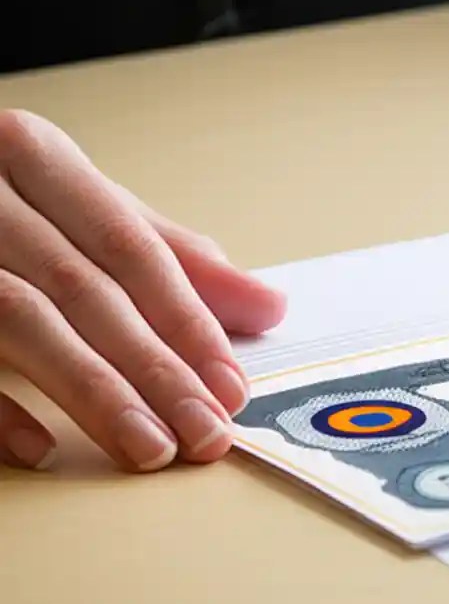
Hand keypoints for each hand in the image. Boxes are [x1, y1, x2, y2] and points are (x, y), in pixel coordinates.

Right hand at [0, 110, 286, 471]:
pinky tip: (42, 449)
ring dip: (94, 393)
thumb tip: (268, 306)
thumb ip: (169, 255)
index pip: (129, 246)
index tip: (232, 387)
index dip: (186, 319)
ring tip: (152, 449)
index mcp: (31, 154)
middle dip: (155, 368)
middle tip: (206, 434)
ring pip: (20, 319)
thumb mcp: (77, 206)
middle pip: (83, 289)